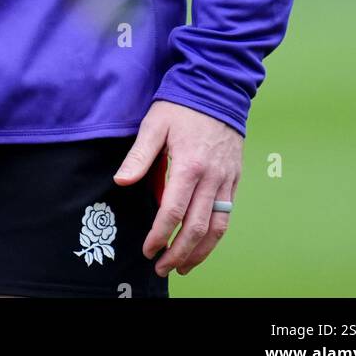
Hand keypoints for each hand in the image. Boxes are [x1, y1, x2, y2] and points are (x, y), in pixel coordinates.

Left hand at [112, 99, 242, 276]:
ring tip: (183, 267)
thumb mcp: (155, 124)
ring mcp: (226, 179)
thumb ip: (139, 156)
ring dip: (200, 252)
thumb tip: (121, 182)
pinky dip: (216, 235)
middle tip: (162, 268)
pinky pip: (227, 215)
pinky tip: (203, 245)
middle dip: (179, 253)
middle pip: (197, 227)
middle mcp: (211, 177)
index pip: (172, 212)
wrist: (217, 88)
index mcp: (189, 165)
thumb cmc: (182, 105)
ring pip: (217, 227)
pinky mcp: (234, 178)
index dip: (159, 235)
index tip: (148, 250)